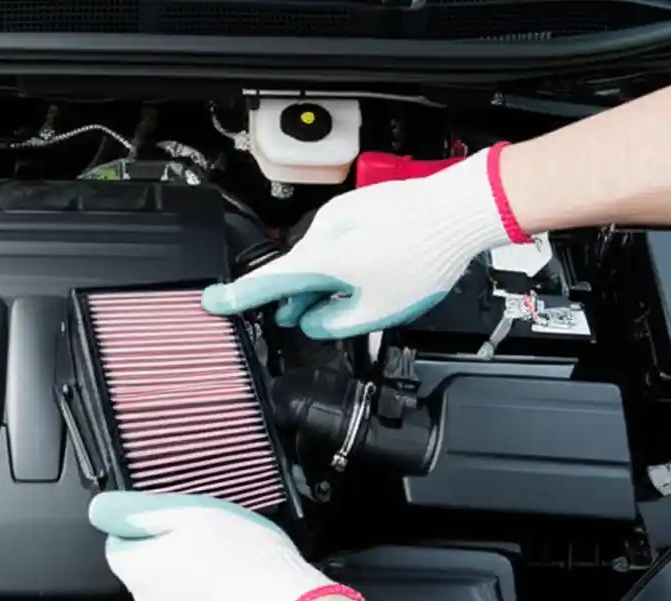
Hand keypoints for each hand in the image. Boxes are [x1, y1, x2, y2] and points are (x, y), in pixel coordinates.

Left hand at [88, 491, 362, 600]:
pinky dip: (209, 597)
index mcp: (139, 570)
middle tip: (206, 533)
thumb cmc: (244, 564)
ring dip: (191, 573)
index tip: (167, 517)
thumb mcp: (193, 514)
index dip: (140, 525)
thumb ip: (143, 512)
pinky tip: (237, 584)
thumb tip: (107, 509)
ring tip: (229, 559)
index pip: (117, 544)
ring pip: (172, 590)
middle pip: (145, 567)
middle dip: (169, 548)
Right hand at [202, 145, 528, 338]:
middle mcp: (321, 231)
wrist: (458, 211)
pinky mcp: (359, 206)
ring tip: (349, 298)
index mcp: (318, 259)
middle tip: (299, 317)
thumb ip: (335, 324)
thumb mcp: (377, 311)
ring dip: (325, 279)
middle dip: (295, 297)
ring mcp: (340, 214)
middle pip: (295, 270)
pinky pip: (340, 238)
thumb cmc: (423, 257)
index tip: (212, 302)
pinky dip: (344, 259)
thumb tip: (311, 323)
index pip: (265, 284)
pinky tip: (373, 271)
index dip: (236, 298)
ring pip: (320, 255)